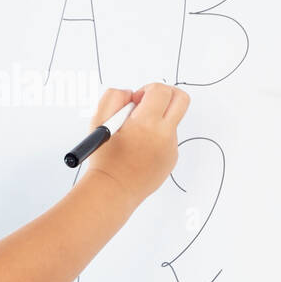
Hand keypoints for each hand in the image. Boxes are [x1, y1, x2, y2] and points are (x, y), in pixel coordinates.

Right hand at [81, 82, 189, 205]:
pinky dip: (155, 137)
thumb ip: (115, 97)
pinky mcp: (172, 159)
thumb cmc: (105, 158)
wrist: (113, 191)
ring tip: (134, 136)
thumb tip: (132, 94)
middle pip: (181, 99)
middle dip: (166, 94)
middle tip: (149, 103)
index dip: (146, 90)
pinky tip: (138, 150)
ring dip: (156, 119)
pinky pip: (168, 138)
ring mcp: (171, 148)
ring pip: (172, 120)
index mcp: (147, 123)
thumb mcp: (99, 120)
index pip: (161, 90)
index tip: (135, 102)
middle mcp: (164, 135)